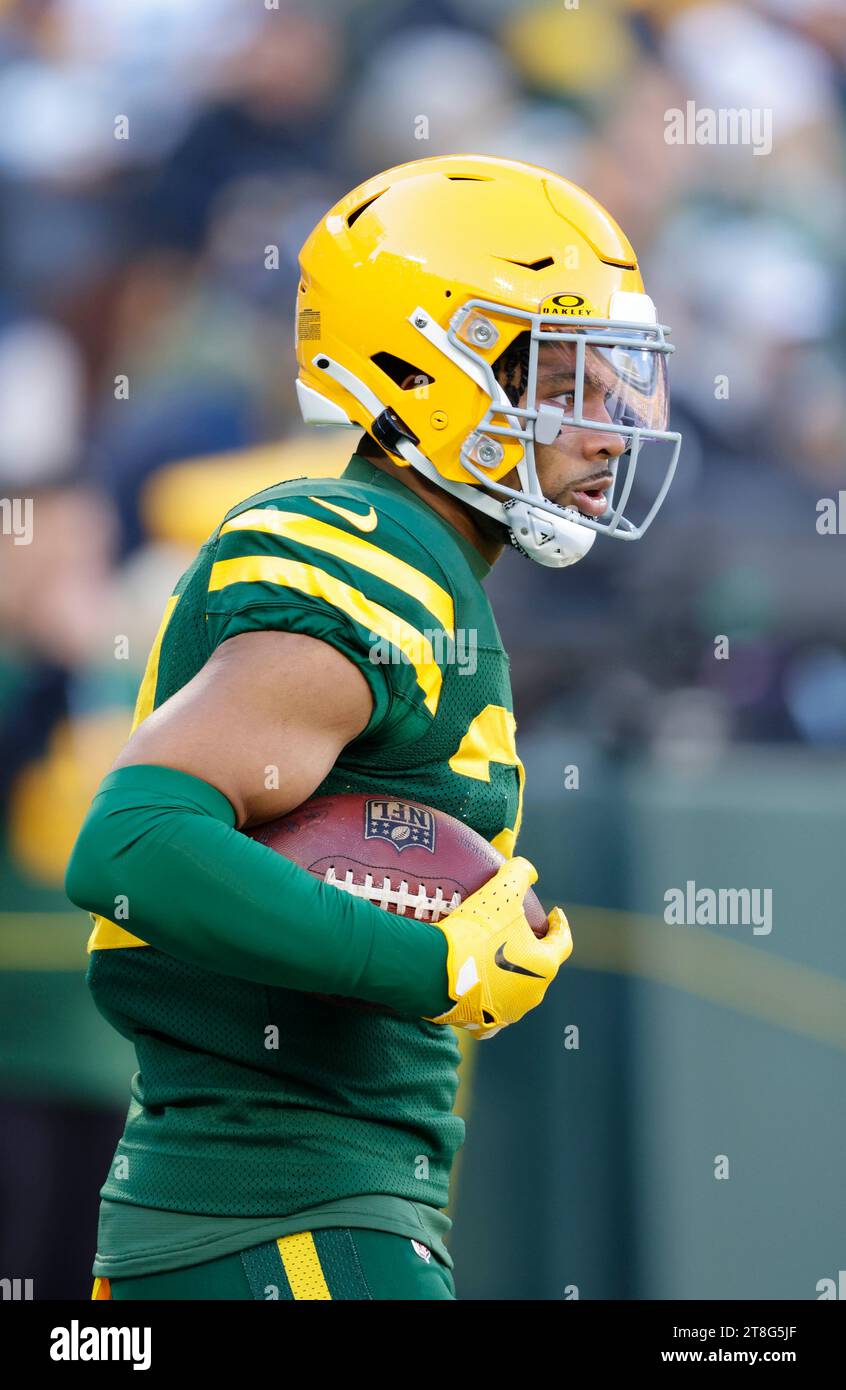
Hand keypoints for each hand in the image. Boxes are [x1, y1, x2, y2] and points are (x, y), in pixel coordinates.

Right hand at [423, 856, 572, 1037]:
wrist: (433, 970)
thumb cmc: (474, 932)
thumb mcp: (500, 891)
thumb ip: (519, 873)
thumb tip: (529, 869)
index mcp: (544, 965)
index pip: (562, 940)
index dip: (560, 924)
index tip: (553, 912)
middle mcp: (532, 994)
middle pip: (539, 965)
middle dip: (533, 947)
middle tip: (519, 930)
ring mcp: (508, 1013)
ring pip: (516, 988)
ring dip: (510, 971)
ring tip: (495, 952)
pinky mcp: (482, 1024)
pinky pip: (490, 1008)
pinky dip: (488, 995)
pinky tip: (478, 984)